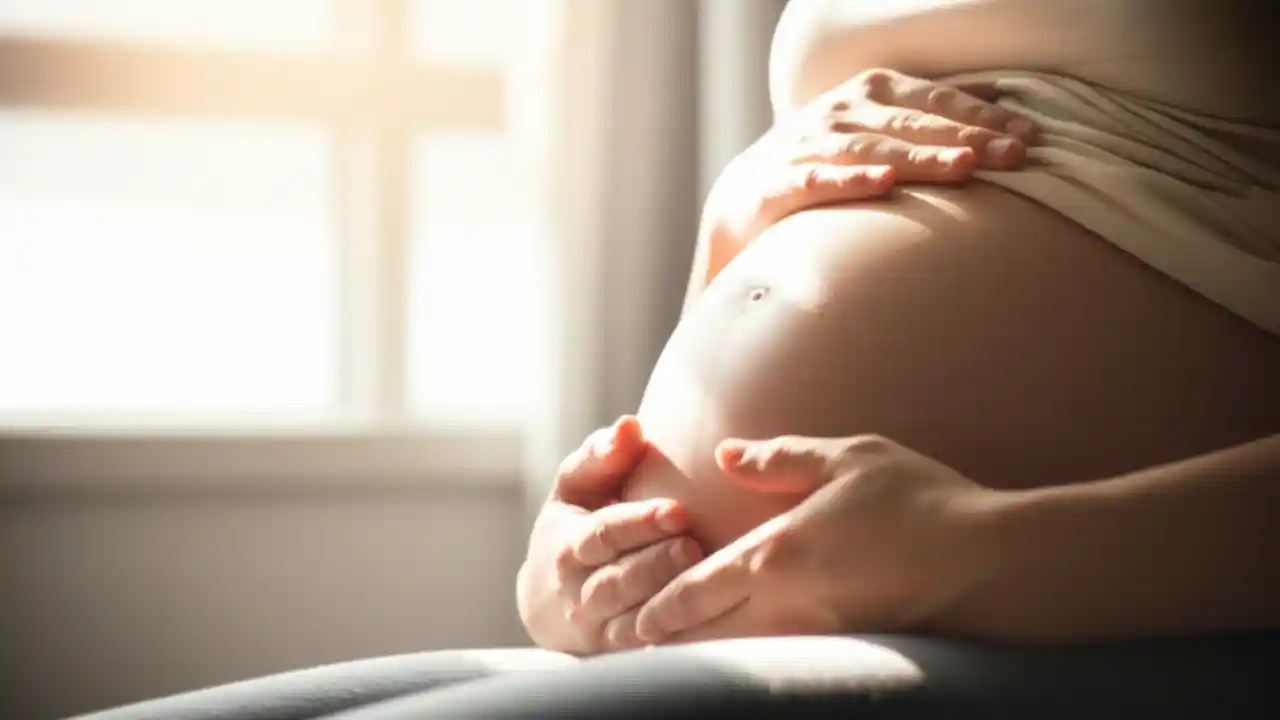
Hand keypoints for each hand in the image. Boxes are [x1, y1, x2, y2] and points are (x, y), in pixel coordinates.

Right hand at [516, 416, 704, 653]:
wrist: (549, 598)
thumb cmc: (574, 522)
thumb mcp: (576, 486)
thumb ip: (600, 454)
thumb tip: (630, 425)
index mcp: (567, 544)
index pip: (602, 534)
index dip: (638, 523)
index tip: (678, 509)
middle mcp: (578, 590)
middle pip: (617, 580)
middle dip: (655, 564)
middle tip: (694, 544)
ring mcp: (597, 626)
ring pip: (630, 618)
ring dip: (664, 600)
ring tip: (701, 575)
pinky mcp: (617, 651)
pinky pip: (643, 649)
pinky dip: (669, 639)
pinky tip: (702, 620)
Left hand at [634, 434, 1001, 643]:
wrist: (988, 560)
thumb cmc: (920, 499)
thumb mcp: (848, 458)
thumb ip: (781, 458)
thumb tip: (725, 455)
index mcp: (777, 553)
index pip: (698, 586)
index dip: (662, 605)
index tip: (635, 619)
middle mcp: (787, 602)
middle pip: (709, 634)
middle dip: (670, 642)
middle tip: (636, 647)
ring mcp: (817, 633)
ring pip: (742, 654)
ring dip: (705, 658)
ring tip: (675, 659)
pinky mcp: (848, 649)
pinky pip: (783, 660)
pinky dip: (751, 663)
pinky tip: (744, 661)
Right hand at [699, 68, 1037, 279]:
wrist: (743, 198)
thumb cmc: (824, 162)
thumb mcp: (876, 128)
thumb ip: (929, 115)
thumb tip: (1003, 96)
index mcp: (868, 92)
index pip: (934, 99)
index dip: (981, 114)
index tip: (1029, 135)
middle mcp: (840, 113)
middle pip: (912, 124)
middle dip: (966, 137)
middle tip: (1015, 155)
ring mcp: (809, 147)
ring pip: (874, 150)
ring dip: (921, 158)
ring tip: (965, 167)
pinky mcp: (781, 185)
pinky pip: (820, 181)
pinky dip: (851, 181)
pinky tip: (883, 184)